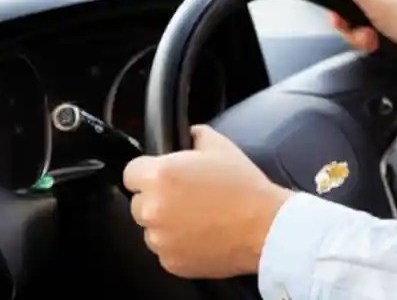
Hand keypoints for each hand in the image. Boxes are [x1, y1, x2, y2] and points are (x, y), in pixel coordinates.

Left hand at [122, 125, 292, 278]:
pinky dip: (179, 245)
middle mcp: (153, 208)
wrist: (265, 227)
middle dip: (158, 199)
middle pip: (139, 203)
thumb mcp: (223, 148)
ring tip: (199, 218)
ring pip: (152, 229)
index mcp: (160, 176)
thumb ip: (198, 135)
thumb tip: (191, 134)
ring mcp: (160, 239)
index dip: (147, 173)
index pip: (131, 173)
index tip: (163, 177)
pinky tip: (204, 235)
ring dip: (167, 224)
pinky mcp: (170, 262)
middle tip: (188, 197)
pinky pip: (166, 251)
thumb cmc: (245, 188)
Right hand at [313, 0, 396, 65]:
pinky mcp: (382, 19)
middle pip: (338, 3)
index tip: (336, 12)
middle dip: (345, 23)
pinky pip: (361, 29)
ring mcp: (377, 2)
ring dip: (356, 34)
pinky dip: (365, 38)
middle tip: (358, 29)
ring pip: (349, 19)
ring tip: (371, 38)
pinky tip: (376, 42)